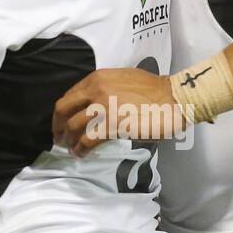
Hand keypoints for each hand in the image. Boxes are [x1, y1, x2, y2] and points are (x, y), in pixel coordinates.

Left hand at [52, 69, 184, 157]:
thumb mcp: (122, 79)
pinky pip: (88, 140)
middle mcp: (95, 90)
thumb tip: (94, 103)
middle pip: (64, 109)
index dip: (63, 111)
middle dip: (58, 125)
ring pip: (73, 126)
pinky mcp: (112, 125)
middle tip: (59, 137)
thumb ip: (105, 88)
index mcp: (97, 78)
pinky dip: (81, 149)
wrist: (174, 98)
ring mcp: (102, 108)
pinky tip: (81, 154)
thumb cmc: (154, 90)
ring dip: (68, 140)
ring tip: (70, 149)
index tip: (62, 121)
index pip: (70, 95)